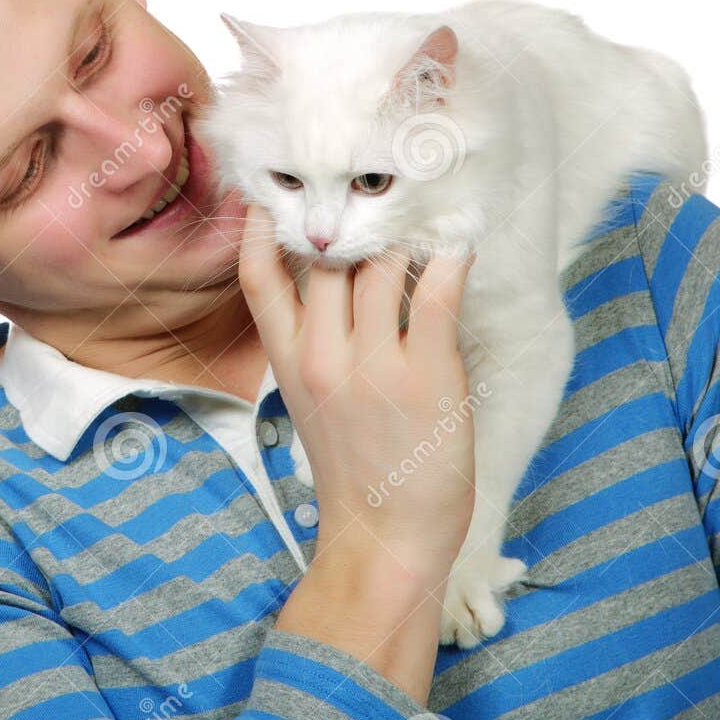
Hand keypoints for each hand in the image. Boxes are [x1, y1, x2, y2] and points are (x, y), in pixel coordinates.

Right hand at [238, 204, 477, 581]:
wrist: (384, 540)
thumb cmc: (356, 471)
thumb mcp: (313, 404)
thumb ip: (318, 345)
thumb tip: (345, 285)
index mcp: (290, 361)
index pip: (259, 276)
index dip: (263, 226)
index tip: (279, 191)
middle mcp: (324, 354)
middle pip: (328, 256)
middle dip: (352, 215)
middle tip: (382, 179)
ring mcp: (374, 363)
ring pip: (382, 263)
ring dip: (407, 229)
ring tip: (430, 204)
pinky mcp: (426, 374)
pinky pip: (437, 293)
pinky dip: (450, 259)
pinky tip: (460, 241)